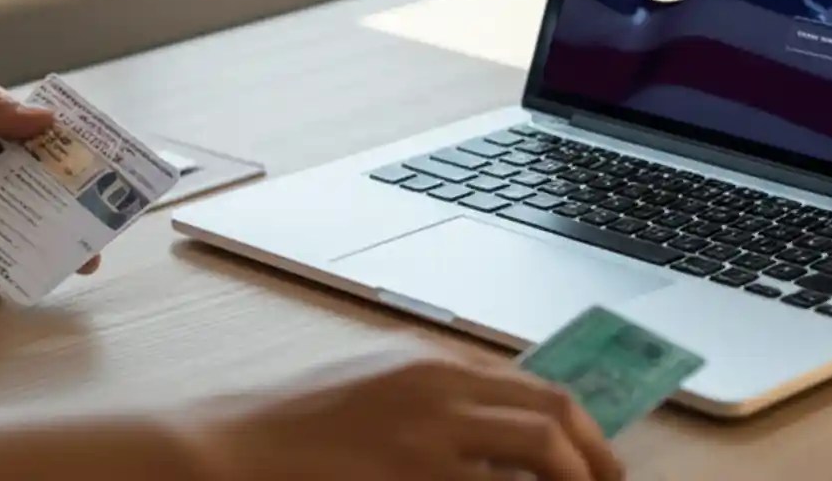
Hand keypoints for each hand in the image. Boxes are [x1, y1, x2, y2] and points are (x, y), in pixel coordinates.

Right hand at [182, 344, 624, 480]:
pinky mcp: (413, 470)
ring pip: (539, 450)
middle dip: (596, 454)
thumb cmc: (297, 422)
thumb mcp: (378, 384)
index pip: (537, 388)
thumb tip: (500, 424)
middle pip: (552, 412)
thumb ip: (439, 396)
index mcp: (436, 362)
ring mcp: (430, 432)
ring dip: (574, 477)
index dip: (582, 427)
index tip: (598, 458)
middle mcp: (442, 387)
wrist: (233, 445)